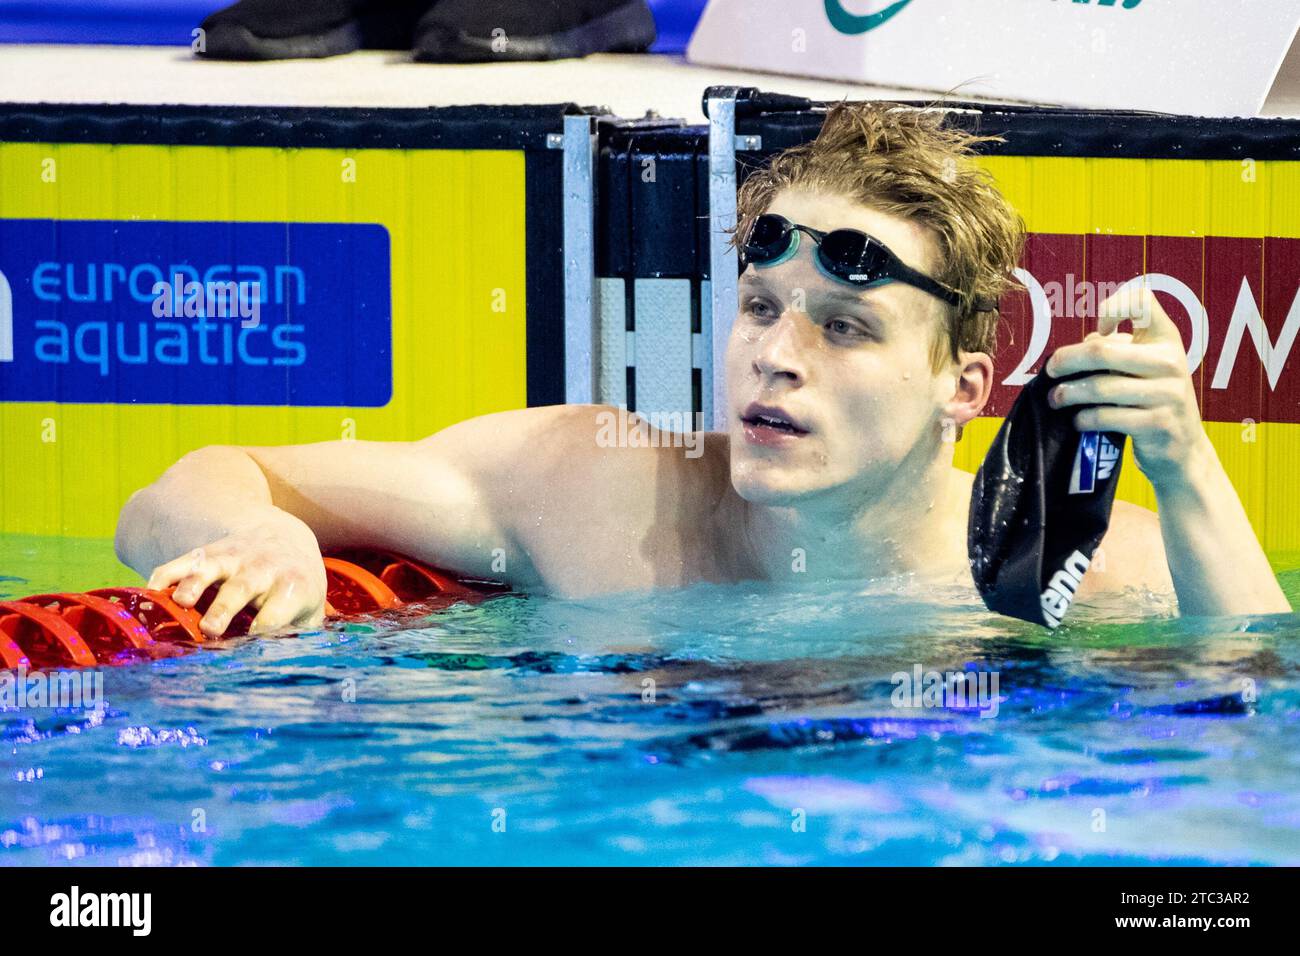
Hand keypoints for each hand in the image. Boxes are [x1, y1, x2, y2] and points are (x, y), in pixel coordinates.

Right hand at [145, 515, 327, 637]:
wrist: (284, 540)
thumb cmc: (295, 592)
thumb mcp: (308, 612)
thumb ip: (299, 642)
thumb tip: (285, 679)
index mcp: (293, 587)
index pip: (278, 611)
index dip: (264, 628)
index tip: (250, 647)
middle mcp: (263, 569)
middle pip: (242, 587)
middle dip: (225, 607)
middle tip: (211, 628)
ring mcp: (233, 557)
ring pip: (210, 567)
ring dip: (194, 583)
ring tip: (181, 602)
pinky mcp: (208, 551)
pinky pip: (181, 561)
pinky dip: (165, 575)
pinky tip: (151, 592)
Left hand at [1044, 286, 1211, 489]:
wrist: (1184, 449)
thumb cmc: (1154, 401)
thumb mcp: (1146, 368)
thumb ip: (1117, 351)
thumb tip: (1083, 344)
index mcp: (1166, 339)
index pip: (1142, 303)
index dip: (1113, 308)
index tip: (1100, 330)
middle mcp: (1170, 362)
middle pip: (1101, 351)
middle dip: (1066, 360)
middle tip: (1051, 370)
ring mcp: (1167, 394)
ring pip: (1099, 387)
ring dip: (1068, 393)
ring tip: (1056, 398)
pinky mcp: (1157, 424)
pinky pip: (1105, 417)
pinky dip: (1083, 418)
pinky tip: (1077, 420)